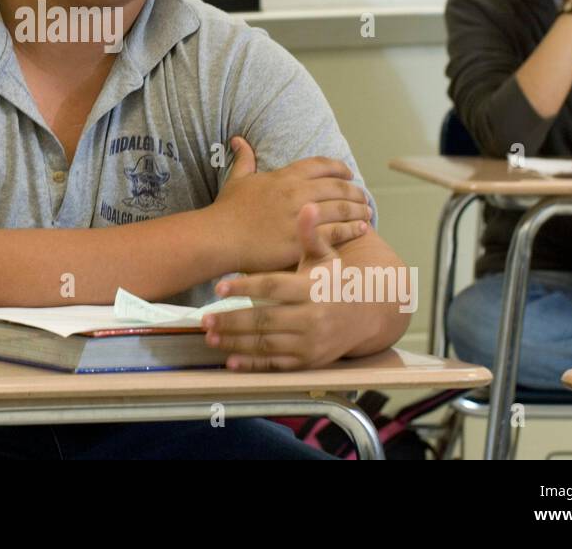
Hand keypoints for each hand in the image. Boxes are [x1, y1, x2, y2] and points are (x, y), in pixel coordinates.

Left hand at [201, 203, 364, 369]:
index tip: (218, 287)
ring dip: (236, 342)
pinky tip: (230, 362)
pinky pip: (276, 365)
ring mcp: (310, 342)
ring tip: (209, 337)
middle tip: (204, 319)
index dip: (245, 287)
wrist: (367, 315)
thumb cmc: (336, 280)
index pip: (273, 287)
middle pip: (265, 320)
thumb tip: (307, 206)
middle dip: (232, 321)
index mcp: (312, 288)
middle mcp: (312, 317)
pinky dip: (252, 365)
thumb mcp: (326, 256)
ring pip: (267, 344)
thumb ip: (311, 234)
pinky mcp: (308, 361)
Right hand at [212, 136, 370, 273]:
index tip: (349, 173)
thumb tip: (239, 139)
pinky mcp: (304, 238)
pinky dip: (353, 229)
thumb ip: (244, 159)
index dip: (339, 167)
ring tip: (367, 213)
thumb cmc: (227, 211)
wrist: (219, 238)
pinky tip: (362, 229)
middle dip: (355, 190)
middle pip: (338, 186)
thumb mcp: (237, 180)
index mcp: (285, 176)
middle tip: (363, 196)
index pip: (321, 165)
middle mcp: (297, 192)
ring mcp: (302, 215)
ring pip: (342, 207)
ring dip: (359, 209)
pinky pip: (337, 231)